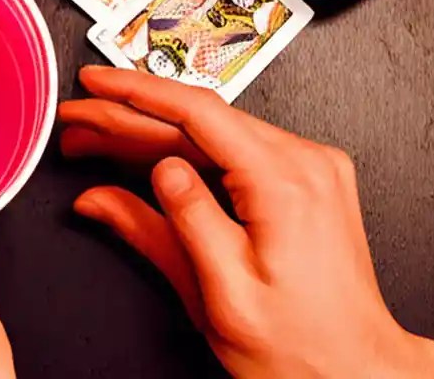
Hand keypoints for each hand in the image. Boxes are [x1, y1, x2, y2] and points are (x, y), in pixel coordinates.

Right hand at [60, 66, 433, 377]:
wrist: (355, 370)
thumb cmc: (300, 345)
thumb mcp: (220, 292)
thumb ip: (174, 226)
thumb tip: (140, 178)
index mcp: (285, 182)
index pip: (197, 113)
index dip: (136, 92)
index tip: (96, 82)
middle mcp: (305, 163)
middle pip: (199, 122)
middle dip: (129, 120)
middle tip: (78, 125)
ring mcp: (309, 169)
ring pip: (213, 135)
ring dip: (152, 137)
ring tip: (97, 144)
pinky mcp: (304, 182)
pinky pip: (234, 152)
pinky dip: (186, 154)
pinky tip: (146, 160)